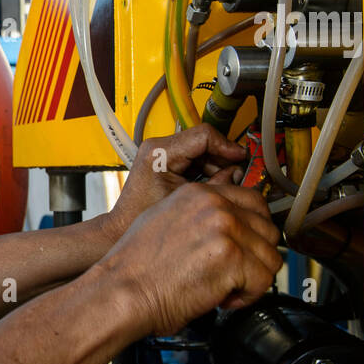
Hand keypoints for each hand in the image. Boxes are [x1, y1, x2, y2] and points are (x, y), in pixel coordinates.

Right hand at [94, 182, 281, 336]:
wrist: (121, 291)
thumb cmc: (133, 269)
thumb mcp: (162, 222)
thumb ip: (196, 217)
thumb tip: (222, 228)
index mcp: (197, 194)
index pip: (254, 201)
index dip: (255, 230)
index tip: (248, 248)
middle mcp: (214, 206)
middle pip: (268, 229)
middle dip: (256, 257)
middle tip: (234, 275)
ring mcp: (224, 228)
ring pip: (270, 257)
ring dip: (252, 279)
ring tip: (225, 289)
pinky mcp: (232, 257)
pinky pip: (263, 280)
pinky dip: (248, 297)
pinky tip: (223, 299)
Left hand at [101, 124, 247, 245]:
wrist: (121, 228)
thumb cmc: (143, 218)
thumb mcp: (186, 200)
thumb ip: (214, 184)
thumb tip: (237, 173)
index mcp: (160, 152)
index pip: (203, 135)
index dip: (226, 146)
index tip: (242, 158)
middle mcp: (158, 147)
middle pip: (204, 141)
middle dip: (223, 158)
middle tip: (237, 176)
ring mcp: (160, 152)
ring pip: (201, 150)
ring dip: (217, 165)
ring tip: (225, 185)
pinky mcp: (164, 160)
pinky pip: (194, 159)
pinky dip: (207, 170)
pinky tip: (212, 186)